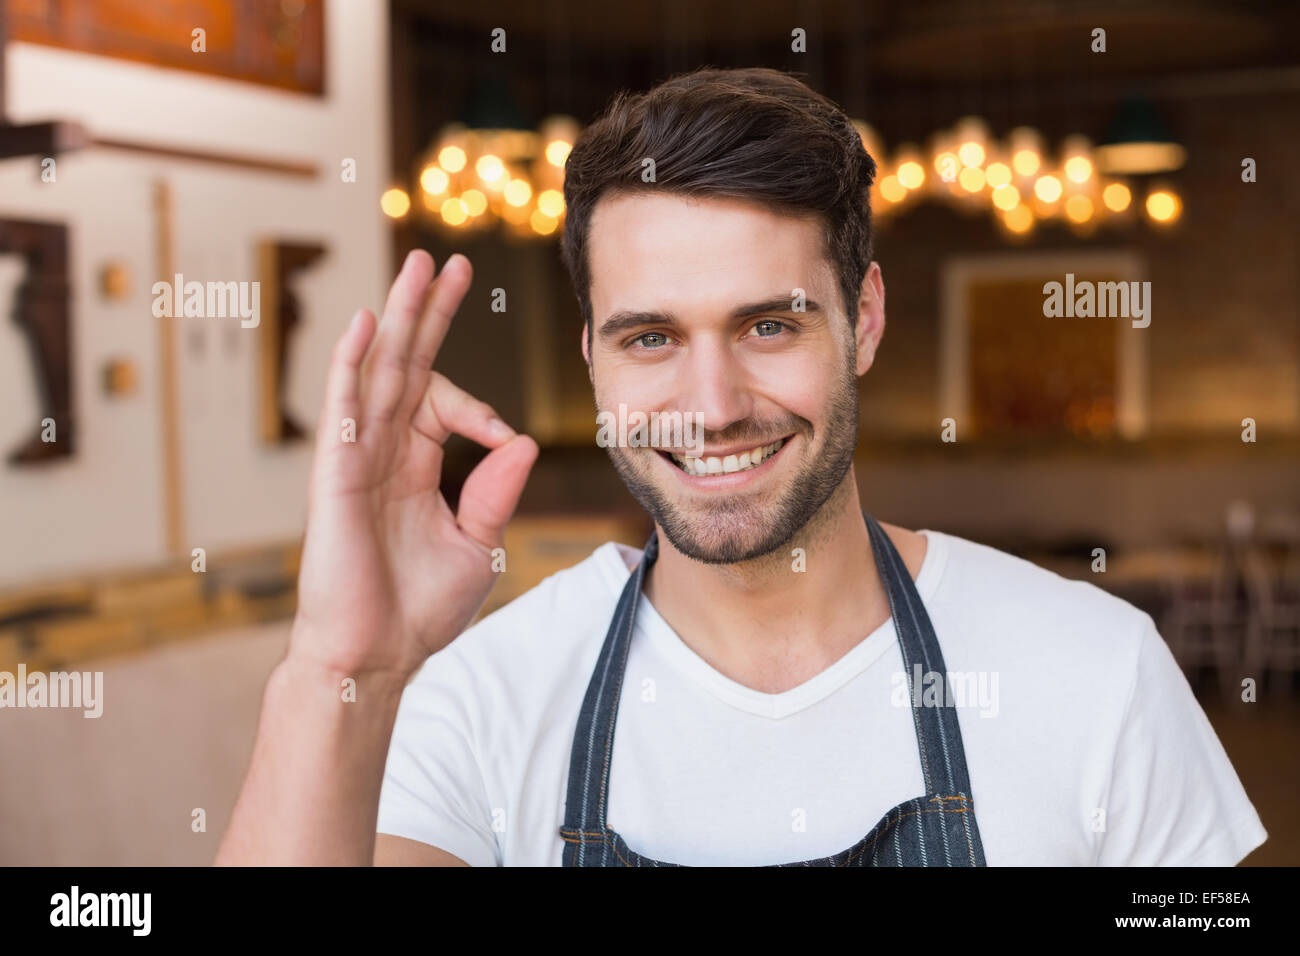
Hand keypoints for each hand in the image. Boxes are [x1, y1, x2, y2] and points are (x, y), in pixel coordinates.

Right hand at [290, 249, 537, 678]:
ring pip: (379, 372)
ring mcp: (357, 459)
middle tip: (449, 263)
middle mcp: (384, 452)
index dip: (478, 406)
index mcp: (414, 464)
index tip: (501, 435)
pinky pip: (344, 411)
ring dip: (399, 318)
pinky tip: (369, 324)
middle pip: (409, 366)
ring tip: (418, 268)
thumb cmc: (419, 607)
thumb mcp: (476, 543)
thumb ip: (496, 491)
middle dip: (430, 314)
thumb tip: (519, 439)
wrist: (377, 655)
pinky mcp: (336, 477)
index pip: (443, 402)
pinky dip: (353, 365)